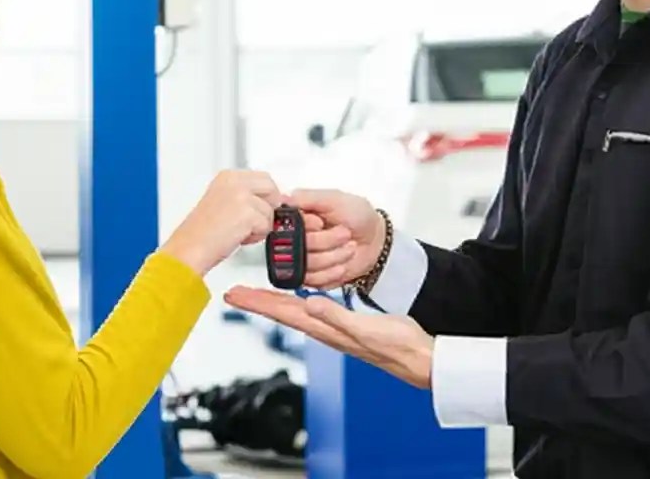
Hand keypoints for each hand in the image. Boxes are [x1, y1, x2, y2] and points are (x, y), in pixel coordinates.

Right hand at [162, 170, 283, 275]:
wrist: (189, 248)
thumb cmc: (202, 232)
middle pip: (271, 189)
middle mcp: (234, 182)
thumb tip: (278, 199)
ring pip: (270, 211)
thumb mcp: (224, 203)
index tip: (262, 208)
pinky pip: (266, 226)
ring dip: (259, 226)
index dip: (267, 196)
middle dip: (268, 208)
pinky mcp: (247, 213)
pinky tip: (238, 237)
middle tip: (252, 222)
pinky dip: (255, 237)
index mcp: (227, 177)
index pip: (263, 178)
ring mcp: (241, 196)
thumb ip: (248, 196)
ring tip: (237, 231)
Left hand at [223, 286, 433, 388]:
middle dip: (256, 302)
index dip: (257, 303)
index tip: (234, 295)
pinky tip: (296, 297)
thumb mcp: (365, 328)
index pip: (282, 312)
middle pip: (281, 312)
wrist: (416, 357)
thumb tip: (309, 303)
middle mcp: (323, 328)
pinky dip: (297, 301)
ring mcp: (332, 327)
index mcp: (324, 328)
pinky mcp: (343, 324)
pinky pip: (311, 310)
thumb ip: (337, 315)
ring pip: (294, 311)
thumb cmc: (395, 345)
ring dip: (272, 301)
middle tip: (233, 293)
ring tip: (254, 293)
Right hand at [285, 189, 385, 289]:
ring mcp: (303, 260)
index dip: (306, 227)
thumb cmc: (358, 215)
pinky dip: (331, 273)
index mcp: (297, 218)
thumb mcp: (335, 199)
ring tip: (349, 247)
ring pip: (306, 265)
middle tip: (345, 233)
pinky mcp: (312, 278)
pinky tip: (342, 266)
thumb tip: (283, 198)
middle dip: (326, 241)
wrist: (377, 240)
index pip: (286, 226)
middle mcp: (296, 239)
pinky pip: (312, 281)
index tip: (321, 222)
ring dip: (332, 257)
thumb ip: (309, 197)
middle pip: (297, 248)